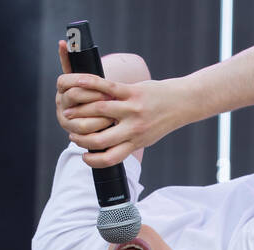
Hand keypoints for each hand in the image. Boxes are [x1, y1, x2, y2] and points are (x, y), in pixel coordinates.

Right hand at [56, 46, 182, 167]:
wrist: (183, 102)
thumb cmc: (163, 120)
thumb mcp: (147, 137)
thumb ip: (129, 142)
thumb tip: (108, 148)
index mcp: (136, 142)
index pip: (110, 158)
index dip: (92, 160)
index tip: (84, 156)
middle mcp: (134, 129)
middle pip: (99, 138)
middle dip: (80, 137)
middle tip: (72, 132)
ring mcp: (132, 109)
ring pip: (98, 111)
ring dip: (79, 112)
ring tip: (70, 111)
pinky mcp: (132, 91)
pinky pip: (106, 87)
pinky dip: (89, 85)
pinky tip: (77, 84)